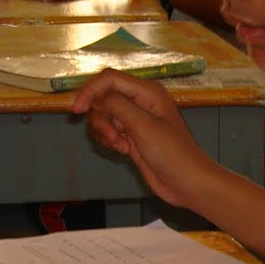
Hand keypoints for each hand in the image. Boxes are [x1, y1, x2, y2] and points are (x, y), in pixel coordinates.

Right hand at [72, 69, 219, 208]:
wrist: (187, 183)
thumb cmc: (173, 154)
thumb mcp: (143, 126)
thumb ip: (116, 106)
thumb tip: (94, 98)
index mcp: (147, 92)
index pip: (109, 79)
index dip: (90, 91)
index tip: (76, 111)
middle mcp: (140, 101)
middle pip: (102, 97)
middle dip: (100, 118)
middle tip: (113, 139)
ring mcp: (135, 119)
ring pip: (102, 116)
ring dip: (104, 132)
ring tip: (121, 147)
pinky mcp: (131, 136)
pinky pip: (108, 131)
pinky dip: (109, 141)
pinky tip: (123, 151)